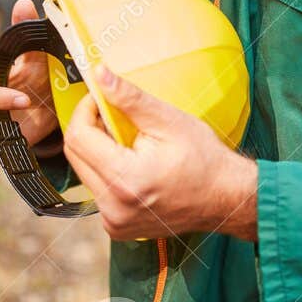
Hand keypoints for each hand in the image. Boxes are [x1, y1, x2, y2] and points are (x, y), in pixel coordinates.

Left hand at [63, 65, 256, 239]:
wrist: (226, 199)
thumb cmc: (204, 159)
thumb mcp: (168, 121)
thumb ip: (129, 98)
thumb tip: (99, 73)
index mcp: (124, 181)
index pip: (78, 137)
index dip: (85, 109)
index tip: (100, 97)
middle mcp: (113, 208)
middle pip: (75, 155)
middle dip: (88, 128)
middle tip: (113, 114)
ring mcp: (114, 222)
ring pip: (84, 172)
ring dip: (97, 150)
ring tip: (128, 140)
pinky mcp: (117, 227)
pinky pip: (97, 190)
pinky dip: (106, 171)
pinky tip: (132, 164)